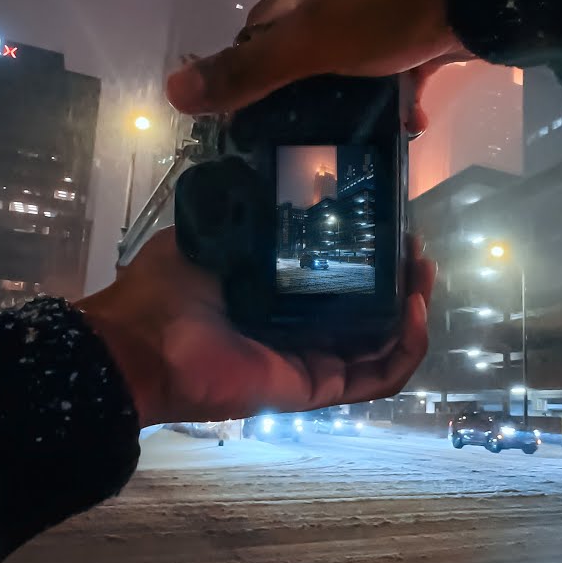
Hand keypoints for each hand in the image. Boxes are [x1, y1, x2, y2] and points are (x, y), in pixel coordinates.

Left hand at [74, 228, 435, 425]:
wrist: (140, 343)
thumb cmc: (167, 287)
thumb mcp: (216, 233)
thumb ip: (251, 215)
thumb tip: (281, 175)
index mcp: (278, 293)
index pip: (341, 277)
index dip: (372, 254)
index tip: (389, 222)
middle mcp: (300, 327)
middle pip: (371, 311)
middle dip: (402, 279)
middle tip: (414, 245)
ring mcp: (311, 360)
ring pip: (383, 343)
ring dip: (411, 310)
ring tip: (422, 272)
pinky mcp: (315, 387)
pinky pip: (376, 377)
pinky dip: (404, 347)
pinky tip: (413, 310)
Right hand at [165, 0, 471, 136]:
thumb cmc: (382, 14)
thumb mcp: (305, 46)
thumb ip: (246, 72)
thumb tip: (173, 92)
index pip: (252, 45)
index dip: (243, 86)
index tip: (242, 135)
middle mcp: (332, 7)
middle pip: (300, 64)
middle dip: (297, 108)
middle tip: (293, 159)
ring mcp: (377, 24)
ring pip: (348, 77)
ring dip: (349, 114)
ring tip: (344, 160)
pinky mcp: (415, 41)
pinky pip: (395, 81)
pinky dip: (395, 108)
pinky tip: (402, 135)